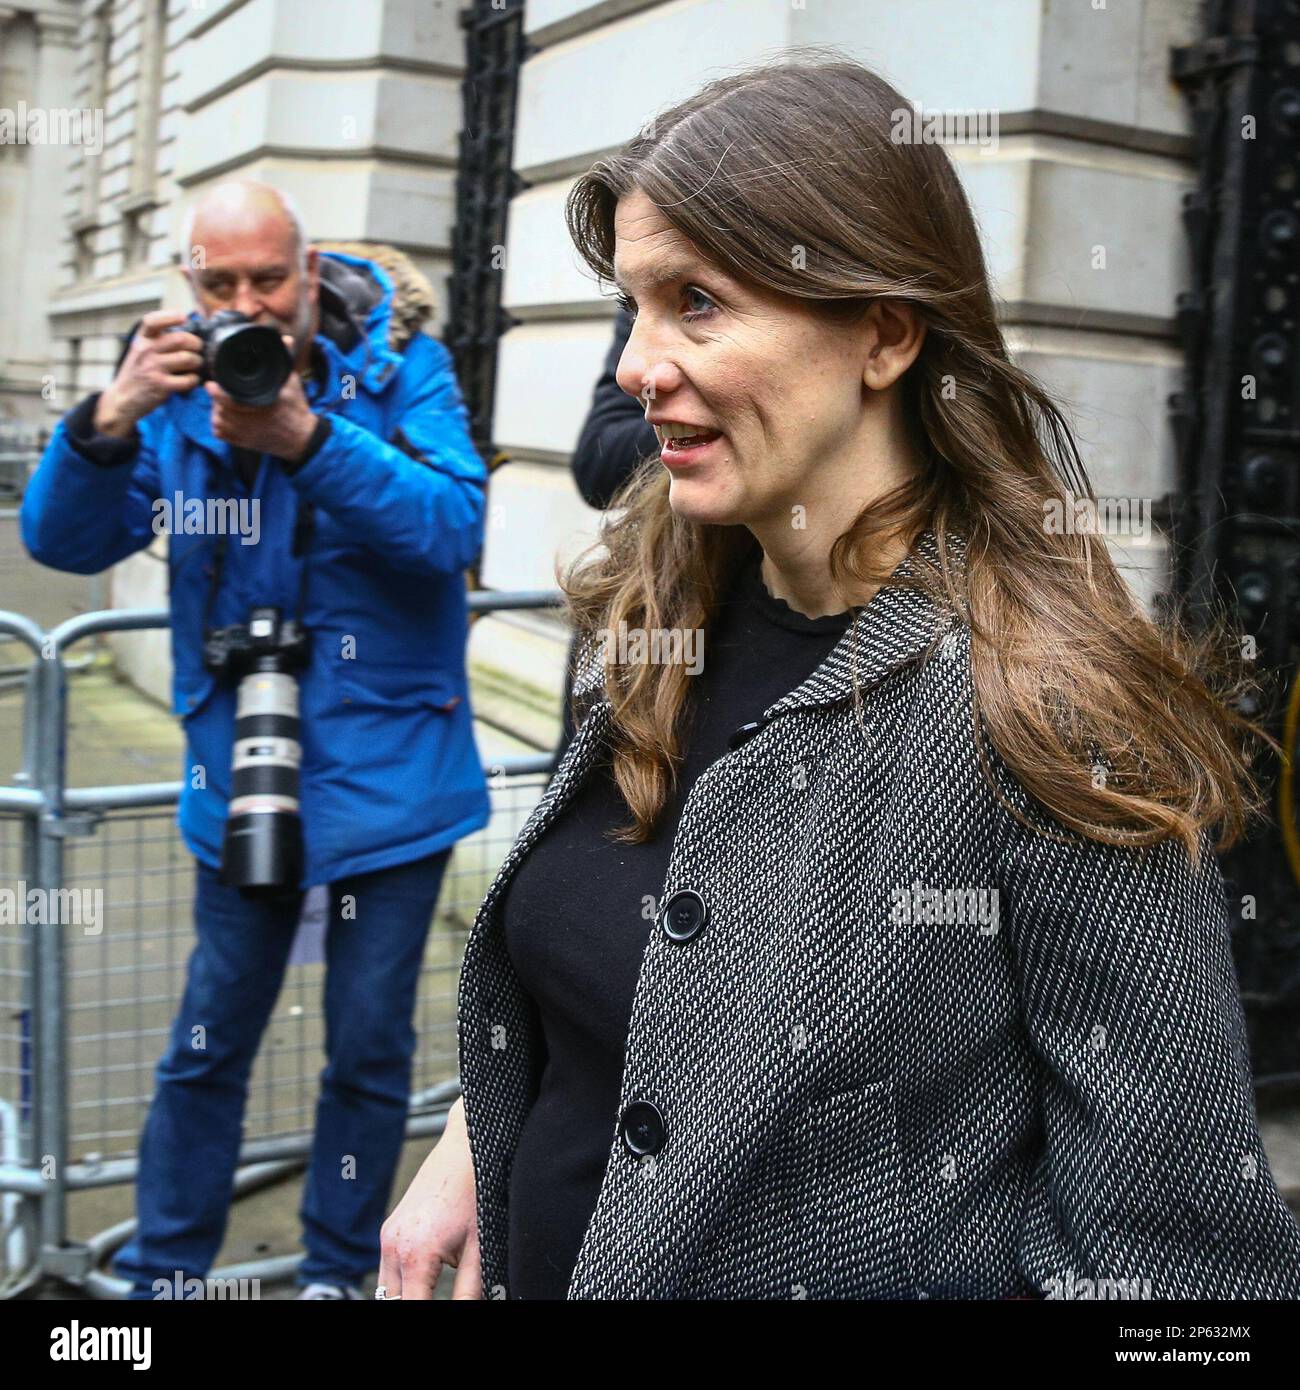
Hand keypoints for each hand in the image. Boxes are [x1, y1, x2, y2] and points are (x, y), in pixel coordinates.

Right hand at [94, 309, 203, 436]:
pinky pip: (188, 380)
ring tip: (196, 364)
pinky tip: (191, 379)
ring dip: (198, 361)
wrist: (122, 399)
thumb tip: (183, 330)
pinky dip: (194, 379)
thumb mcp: (139, 350)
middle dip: (196, 343)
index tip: (183, 317)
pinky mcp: (161, 386)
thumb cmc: (136, 373)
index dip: (170, 316)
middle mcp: (146, 351)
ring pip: (187, 358)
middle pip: (180, 339)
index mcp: (141, 340)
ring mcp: (153, 369)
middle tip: (198, 348)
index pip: (152, 321)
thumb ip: (156, 340)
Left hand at [205, 336, 317, 460]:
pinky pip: (219, 432)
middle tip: (216, 389)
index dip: (218, 394)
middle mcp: (253, 423)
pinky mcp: (241, 443)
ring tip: (224, 402)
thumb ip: (286, 360)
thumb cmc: (295, 408)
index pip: (232, 402)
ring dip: (217, 410)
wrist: (301, 438)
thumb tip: (286, 339)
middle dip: (217, 399)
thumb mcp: (292, 382)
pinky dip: (219, 424)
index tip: (210, 384)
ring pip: (217, 420)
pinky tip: (227, 416)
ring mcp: (246, 435)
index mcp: (264, 406)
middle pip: (220, 410)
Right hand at [378, 1097, 482, 1299]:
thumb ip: (469, 1290)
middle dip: (414, 1305)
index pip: (412, 1308)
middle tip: (437, 1296)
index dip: (426, 1314)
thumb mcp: (479, 1247)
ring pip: (386, 1289)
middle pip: (392, 1302)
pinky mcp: (389, 1228)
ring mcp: (388, 1235)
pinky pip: (387, 1269)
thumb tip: (471, 1308)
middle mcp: (394, 1245)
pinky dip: (402, 1281)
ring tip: (432, 1292)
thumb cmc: (476, 1190)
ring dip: (406, 1295)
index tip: (443, 1312)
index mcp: (416, 1253)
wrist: (467, 1147)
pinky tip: (425, 1280)